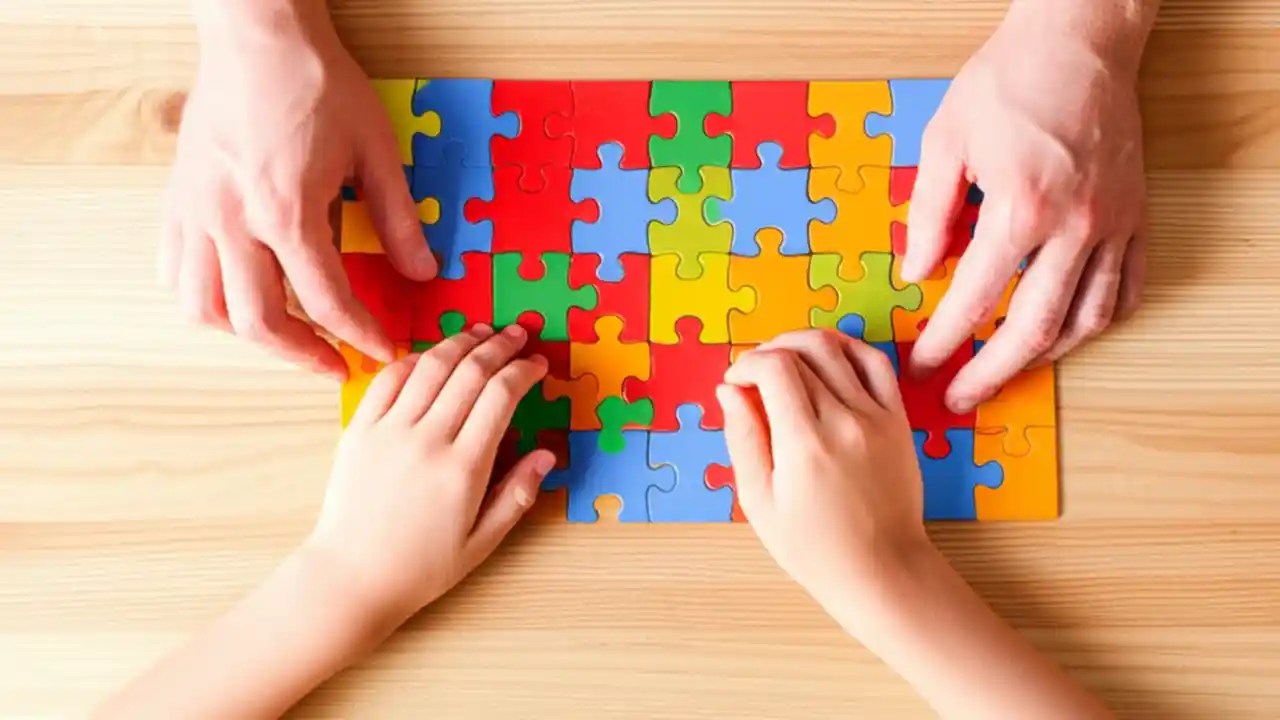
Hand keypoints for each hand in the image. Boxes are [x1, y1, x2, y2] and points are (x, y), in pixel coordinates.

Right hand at [164, 1, 435, 378]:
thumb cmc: (316, 83)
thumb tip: (422, 271)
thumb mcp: (376, 150)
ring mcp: (196, 211)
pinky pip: (176, 270)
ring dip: (245, 333)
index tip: (382, 349)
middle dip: (301, 354)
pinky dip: (203, 297)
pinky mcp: (178, 200)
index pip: (324, 299)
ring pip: (202, 306)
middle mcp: (231, 220)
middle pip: (256, 320)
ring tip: (285, 336)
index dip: (358, 334)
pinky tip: (236, 295)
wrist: (257, 35)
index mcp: (285, 210)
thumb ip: (399, 219)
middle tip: (336, 364)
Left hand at [307, 324, 554, 619]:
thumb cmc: (420, 568)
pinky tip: (433, 355)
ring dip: (461, 342)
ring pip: (431, 366)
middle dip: (500, 346)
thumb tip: (547, 456)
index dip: (523, 371)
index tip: (538, 364)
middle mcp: (427, 441)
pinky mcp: (360, 430)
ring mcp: (389, 431)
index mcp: (463, 469)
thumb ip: (517, 496)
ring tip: (482, 332)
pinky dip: (415, 359)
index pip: (500, 397)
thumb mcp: (481, 543)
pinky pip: (389, 379)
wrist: (350, 577)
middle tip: (517, 334)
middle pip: (470, 372)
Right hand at [717, 329, 930, 620]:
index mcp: (804, 444)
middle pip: (801, 352)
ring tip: (783, 360)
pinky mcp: (897, 419)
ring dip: (802, 342)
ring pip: (836, 347)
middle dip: (767, 352)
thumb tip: (728, 390)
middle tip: (753, 375)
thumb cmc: (814, 547)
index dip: (746, 363)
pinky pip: (875, 362)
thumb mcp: (760, 502)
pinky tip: (826, 357)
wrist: (882, 569)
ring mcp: (876, 416)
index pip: (773, 368)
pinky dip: (847, 347)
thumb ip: (742, 439)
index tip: (734, 383)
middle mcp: (843, 421)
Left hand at [904, 2, 1149, 411]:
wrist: (1080, 41)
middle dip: (991, 373)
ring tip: (1008, 371)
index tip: (921, 363)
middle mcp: (1075, 226)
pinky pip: (1125, 288)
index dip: (943, 340)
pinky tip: (1068, 332)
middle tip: (961, 397)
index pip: (973, 298)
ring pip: (1087, 318)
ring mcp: (1113, 224)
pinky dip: (1096, 320)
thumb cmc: (1009, 82)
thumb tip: (916, 272)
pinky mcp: (1135, 216)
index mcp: (1021, 209)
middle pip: (1034, 329)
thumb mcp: (945, 141)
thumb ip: (928, 215)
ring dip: (1045, 357)